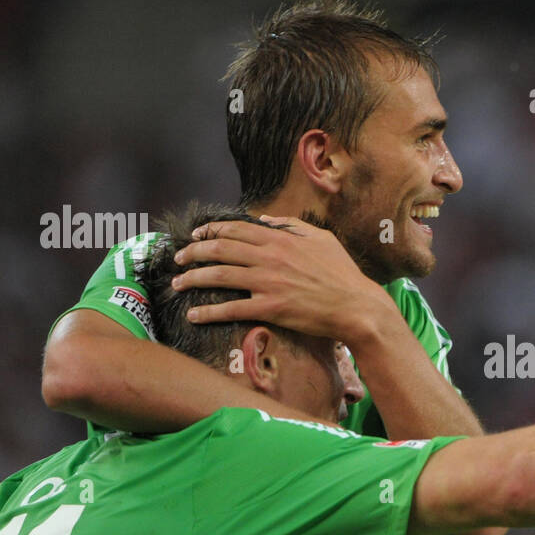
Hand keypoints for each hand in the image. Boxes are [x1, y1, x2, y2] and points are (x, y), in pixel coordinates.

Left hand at [170, 216, 396, 344]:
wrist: (357, 306)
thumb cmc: (343, 274)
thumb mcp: (322, 238)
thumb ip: (293, 226)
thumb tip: (267, 220)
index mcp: (280, 239)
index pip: (235, 229)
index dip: (210, 232)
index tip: (196, 237)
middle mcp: (269, 257)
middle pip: (219, 250)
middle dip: (192, 253)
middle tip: (178, 259)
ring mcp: (268, 283)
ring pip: (219, 276)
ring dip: (192, 279)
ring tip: (177, 284)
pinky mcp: (270, 308)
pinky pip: (231, 308)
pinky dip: (208, 312)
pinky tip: (193, 314)